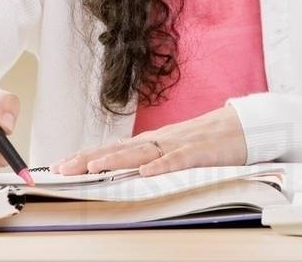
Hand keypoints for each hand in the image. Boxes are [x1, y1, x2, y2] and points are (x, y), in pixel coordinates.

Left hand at [52, 105, 246, 177]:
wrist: (241, 127)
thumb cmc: (207, 141)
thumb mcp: (173, 150)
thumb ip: (150, 158)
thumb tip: (123, 171)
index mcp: (151, 143)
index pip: (112, 149)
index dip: (85, 156)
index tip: (59, 165)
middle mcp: (158, 141)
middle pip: (118, 149)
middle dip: (88, 159)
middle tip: (63, 168)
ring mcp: (177, 144)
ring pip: (141, 153)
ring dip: (115, 160)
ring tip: (93, 168)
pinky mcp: (198, 152)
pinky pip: (177, 160)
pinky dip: (161, 166)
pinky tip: (145, 173)